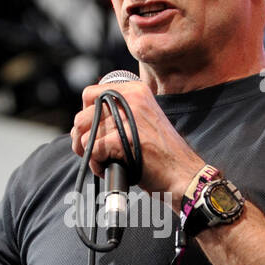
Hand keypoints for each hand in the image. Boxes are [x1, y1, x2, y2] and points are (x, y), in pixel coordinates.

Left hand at [70, 78, 205, 199]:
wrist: (183, 174)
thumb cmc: (163, 153)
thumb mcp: (144, 119)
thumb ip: (120, 112)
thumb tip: (87, 118)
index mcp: (135, 91)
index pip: (90, 93)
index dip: (87, 114)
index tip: (95, 130)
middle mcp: (130, 100)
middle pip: (82, 115)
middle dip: (81, 137)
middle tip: (93, 151)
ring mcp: (126, 120)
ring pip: (82, 134)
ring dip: (87, 152)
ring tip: (102, 161)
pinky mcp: (121, 141)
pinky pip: (91, 151)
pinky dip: (96, 165)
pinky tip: (107, 168)